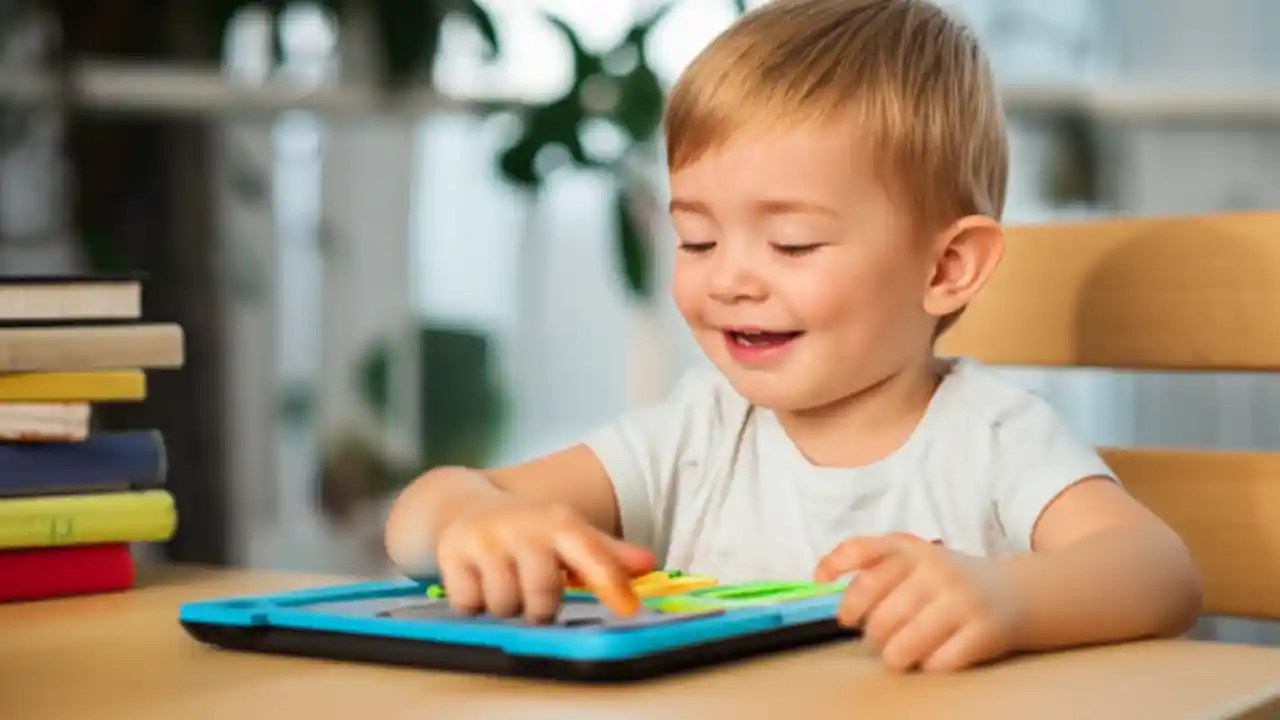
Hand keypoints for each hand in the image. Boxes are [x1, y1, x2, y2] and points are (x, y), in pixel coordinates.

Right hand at [436, 498, 654, 622]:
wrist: (464, 503)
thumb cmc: (528, 531)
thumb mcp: (568, 535)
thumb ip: (606, 555)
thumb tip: (649, 565)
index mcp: (560, 522)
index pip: (591, 553)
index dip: (610, 582)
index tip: (629, 609)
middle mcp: (523, 526)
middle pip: (542, 597)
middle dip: (541, 606)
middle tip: (535, 591)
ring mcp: (485, 538)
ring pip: (505, 606)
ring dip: (507, 607)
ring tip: (504, 583)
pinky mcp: (451, 552)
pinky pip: (469, 605)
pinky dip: (474, 604)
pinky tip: (477, 582)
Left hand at [815, 533, 1022, 672]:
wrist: (1017, 593)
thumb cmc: (948, 580)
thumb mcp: (913, 556)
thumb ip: (869, 559)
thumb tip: (819, 575)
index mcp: (912, 548)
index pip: (863, 554)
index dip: (839, 580)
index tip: (834, 603)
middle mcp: (936, 569)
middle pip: (878, 616)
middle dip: (870, 636)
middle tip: (876, 638)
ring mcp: (962, 599)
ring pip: (903, 646)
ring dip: (894, 657)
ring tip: (898, 654)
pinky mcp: (984, 631)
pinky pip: (937, 664)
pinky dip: (929, 667)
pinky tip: (933, 657)